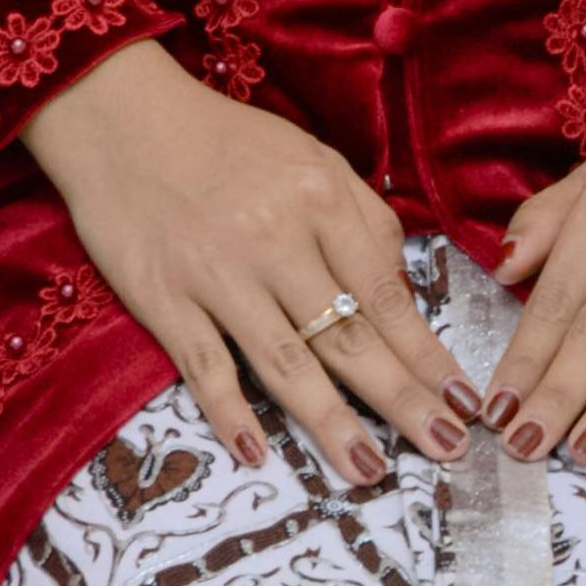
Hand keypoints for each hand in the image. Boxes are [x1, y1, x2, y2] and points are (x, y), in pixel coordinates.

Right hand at [19, 42, 479, 482]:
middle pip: (347, 336)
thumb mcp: (308, 157)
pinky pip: (204, 364)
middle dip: (402, 399)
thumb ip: (362, 218)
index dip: (426, 353)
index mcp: (318, 199)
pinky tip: (257, 452)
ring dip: (330, 421)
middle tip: (448, 448)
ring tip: (370, 469)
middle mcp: (273, 238)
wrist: (120, 116)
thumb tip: (399, 291)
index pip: (384, 292)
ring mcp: (216, 273)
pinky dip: (229, 410)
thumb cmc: (225, 141)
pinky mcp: (163, 297)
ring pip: (283, 361)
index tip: (465, 399)